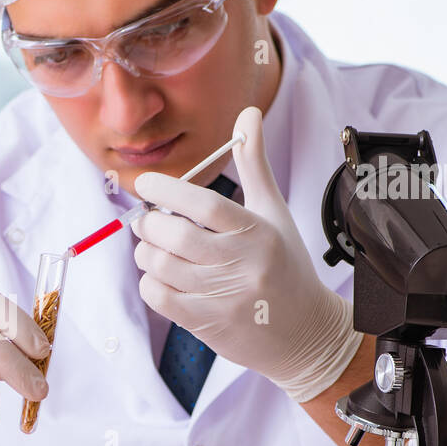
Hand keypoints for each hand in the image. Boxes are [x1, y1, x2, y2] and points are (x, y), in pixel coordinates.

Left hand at [130, 106, 362, 401]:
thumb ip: (253, 164)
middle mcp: (243, 265)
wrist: (303, 333)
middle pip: (178, 237)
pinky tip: (159, 275)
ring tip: (151, 247)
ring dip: (146, 254)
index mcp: (258, 232)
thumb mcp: (272, 212)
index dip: (168, 190)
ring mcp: (225, 298)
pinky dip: (150, 282)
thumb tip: (248, 112)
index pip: (206, 205)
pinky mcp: (208, 324)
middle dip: (149, 224)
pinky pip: (160, 298)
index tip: (145, 183)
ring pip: (162, 267)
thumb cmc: (283, 265)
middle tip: (144, 220)